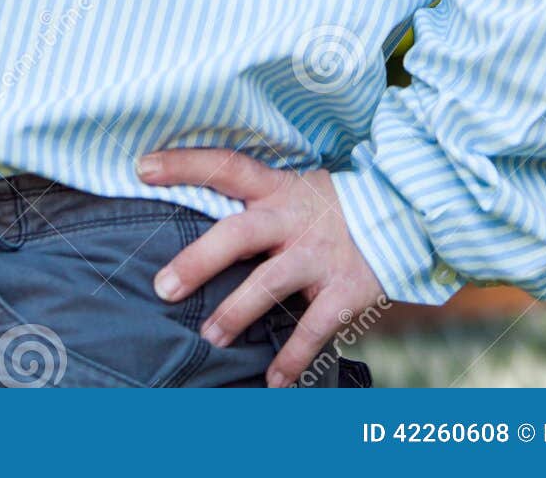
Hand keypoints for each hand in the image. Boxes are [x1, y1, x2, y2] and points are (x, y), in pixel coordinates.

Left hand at [136, 147, 384, 386]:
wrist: (403, 213)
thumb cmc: (328, 209)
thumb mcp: (292, 192)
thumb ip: (252, 208)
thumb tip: (190, 227)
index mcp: (276, 190)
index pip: (226, 167)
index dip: (185, 165)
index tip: (142, 167)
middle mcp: (294, 219)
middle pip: (239, 234)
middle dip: (199, 260)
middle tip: (164, 287)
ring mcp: (319, 254)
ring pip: (270, 283)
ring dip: (237, 312)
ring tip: (211, 337)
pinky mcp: (345, 289)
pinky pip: (314, 327)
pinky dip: (293, 357)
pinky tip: (274, 380)